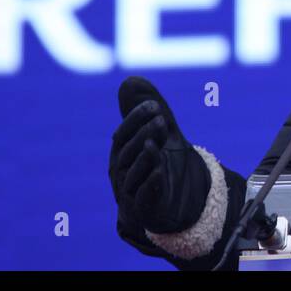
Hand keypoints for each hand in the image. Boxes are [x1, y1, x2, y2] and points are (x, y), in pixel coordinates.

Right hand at [109, 76, 211, 234]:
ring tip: (156, 143)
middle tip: (162, 120)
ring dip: (146, 157)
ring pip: (133, 174)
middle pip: (127, 152)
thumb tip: (129, 80)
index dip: (136, 119)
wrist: (170, 205)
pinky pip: (144, 197)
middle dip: (144, 133)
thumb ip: (148, 111)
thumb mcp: (160, 135)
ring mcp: (130, 192)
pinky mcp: (144, 209)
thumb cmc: (159, 165)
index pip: (122, 134)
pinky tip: (161, 172)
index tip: (154, 105)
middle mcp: (121, 173)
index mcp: (121, 154)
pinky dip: (150, 184)